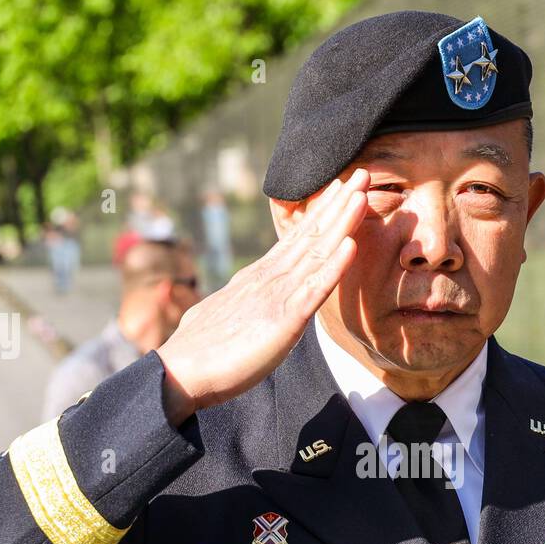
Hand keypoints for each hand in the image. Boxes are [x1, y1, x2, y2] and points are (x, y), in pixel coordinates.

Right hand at [155, 169, 367, 423]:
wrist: (181, 371)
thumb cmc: (203, 350)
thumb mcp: (230, 314)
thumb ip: (244, 301)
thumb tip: (246, 299)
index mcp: (260, 278)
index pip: (296, 239)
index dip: (322, 213)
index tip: (341, 189)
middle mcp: (269, 279)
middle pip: (310, 235)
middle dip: (338, 204)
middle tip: (362, 173)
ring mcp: (276, 295)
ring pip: (316, 252)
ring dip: (342, 222)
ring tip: (362, 194)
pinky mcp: (283, 320)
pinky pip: (314, 290)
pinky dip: (334, 266)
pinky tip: (351, 245)